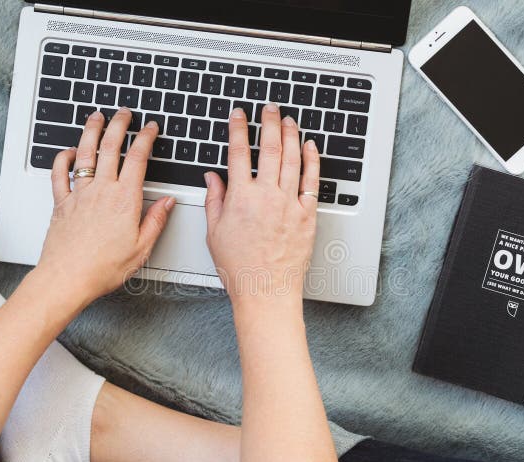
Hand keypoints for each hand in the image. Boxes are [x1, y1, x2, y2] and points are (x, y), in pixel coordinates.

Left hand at [36, 109, 173, 304]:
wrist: (67, 278)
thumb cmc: (103, 268)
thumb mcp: (141, 248)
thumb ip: (156, 221)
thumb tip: (168, 203)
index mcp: (125, 200)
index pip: (138, 158)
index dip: (146, 138)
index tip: (150, 128)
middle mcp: (101, 191)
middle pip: (110, 147)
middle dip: (119, 125)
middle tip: (124, 113)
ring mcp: (79, 194)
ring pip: (85, 153)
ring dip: (91, 131)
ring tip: (96, 117)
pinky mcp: (61, 203)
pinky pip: (59, 173)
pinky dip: (63, 158)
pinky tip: (69, 151)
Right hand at [203, 104, 319, 304]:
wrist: (266, 290)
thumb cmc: (239, 267)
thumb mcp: (214, 233)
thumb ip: (213, 200)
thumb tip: (212, 178)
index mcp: (240, 198)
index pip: (238, 153)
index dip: (238, 129)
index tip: (239, 115)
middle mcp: (266, 196)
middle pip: (269, 149)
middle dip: (269, 123)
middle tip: (269, 109)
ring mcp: (289, 204)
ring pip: (292, 159)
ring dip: (290, 135)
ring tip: (288, 120)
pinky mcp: (307, 215)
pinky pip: (311, 181)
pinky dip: (311, 160)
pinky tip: (310, 147)